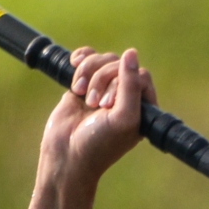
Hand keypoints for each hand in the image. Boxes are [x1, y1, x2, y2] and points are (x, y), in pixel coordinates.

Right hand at [39, 47, 156, 184]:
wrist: (66, 155)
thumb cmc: (99, 143)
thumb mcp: (123, 117)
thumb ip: (130, 85)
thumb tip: (131, 52)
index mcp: (142, 106)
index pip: (140, 74)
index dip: (122, 82)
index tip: (108, 105)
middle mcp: (124, 96)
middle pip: (119, 64)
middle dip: (102, 79)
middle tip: (94, 104)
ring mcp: (103, 89)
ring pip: (102, 59)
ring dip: (88, 73)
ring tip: (80, 94)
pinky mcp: (83, 85)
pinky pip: (87, 57)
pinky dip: (80, 60)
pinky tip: (73, 65)